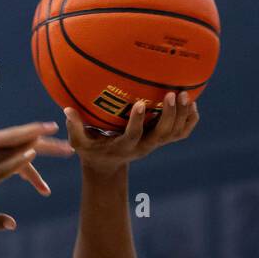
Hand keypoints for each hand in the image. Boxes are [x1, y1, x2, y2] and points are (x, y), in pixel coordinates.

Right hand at [64, 92, 199, 173]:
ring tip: (184, 93)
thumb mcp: (79, 143)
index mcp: (124, 147)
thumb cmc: (91, 149)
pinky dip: (190, 120)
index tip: (138, 103)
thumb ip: (74, 127)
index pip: (132, 136)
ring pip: (174, 133)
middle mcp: (143, 147)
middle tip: (171, 93)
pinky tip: (192, 103)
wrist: (108, 164)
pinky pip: (181, 133)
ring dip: (182, 115)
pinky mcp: (161, 140)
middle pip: (161, 134)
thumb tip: (66, 109)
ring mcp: (154, 144)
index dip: (137, 122)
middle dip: (169, 115)